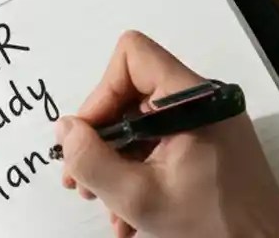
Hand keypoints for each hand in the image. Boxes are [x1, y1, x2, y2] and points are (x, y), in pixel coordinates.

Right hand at [55, 31, 278, 237]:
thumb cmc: (213, 226)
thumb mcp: (138, 197)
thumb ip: (91, 160)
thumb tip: (65, 130)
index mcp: (194, 99)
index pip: (132, 57)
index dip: (101, 93)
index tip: (88, 136)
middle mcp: (203, 100)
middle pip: (131, 92)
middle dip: (101, 138)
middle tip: (80, 177)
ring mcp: (208, 122)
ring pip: (141, 122)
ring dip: (116, 162)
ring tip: (104, 203)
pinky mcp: (210, 143)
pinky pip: (160, 142)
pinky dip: (139, 171)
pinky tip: (129, 212)